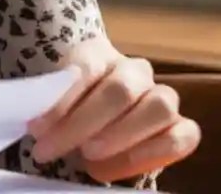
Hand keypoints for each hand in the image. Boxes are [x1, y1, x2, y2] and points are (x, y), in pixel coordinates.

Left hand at [26, 37, 200, 182]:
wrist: (94, 121)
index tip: (37, 129)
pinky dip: (154, 153)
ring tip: (89, 156)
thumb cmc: (68, 108)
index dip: (62, 99)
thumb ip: (47, 104)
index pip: (86, 67)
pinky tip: (123, 167)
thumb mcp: (51, 101)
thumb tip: (36, 123)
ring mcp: (162, 96)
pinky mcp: (181, 126)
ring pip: (159, 107)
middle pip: (120, 90)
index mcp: (99, 53)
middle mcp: (135, 70)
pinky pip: (183, 135)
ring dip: (122, 135)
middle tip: (55, 149)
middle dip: (83, 124)